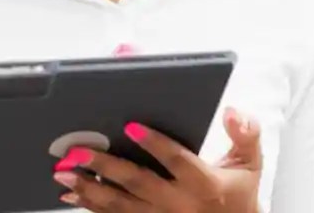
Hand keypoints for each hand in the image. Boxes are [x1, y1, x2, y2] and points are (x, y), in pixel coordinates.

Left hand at [52, 107, 261, 211]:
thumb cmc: (239, 193)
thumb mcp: (250, 163)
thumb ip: (245, 133)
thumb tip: (231, 110)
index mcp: (205, 184)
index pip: (177, 160)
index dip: (154, 143)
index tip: (130, 125)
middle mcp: (179, 205)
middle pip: (138, 183)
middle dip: (105, 165)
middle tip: (76, 150)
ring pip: (120, 206)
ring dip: (89, 188)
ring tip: (62, 172)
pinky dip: (91, 206)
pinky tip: (71, 193)